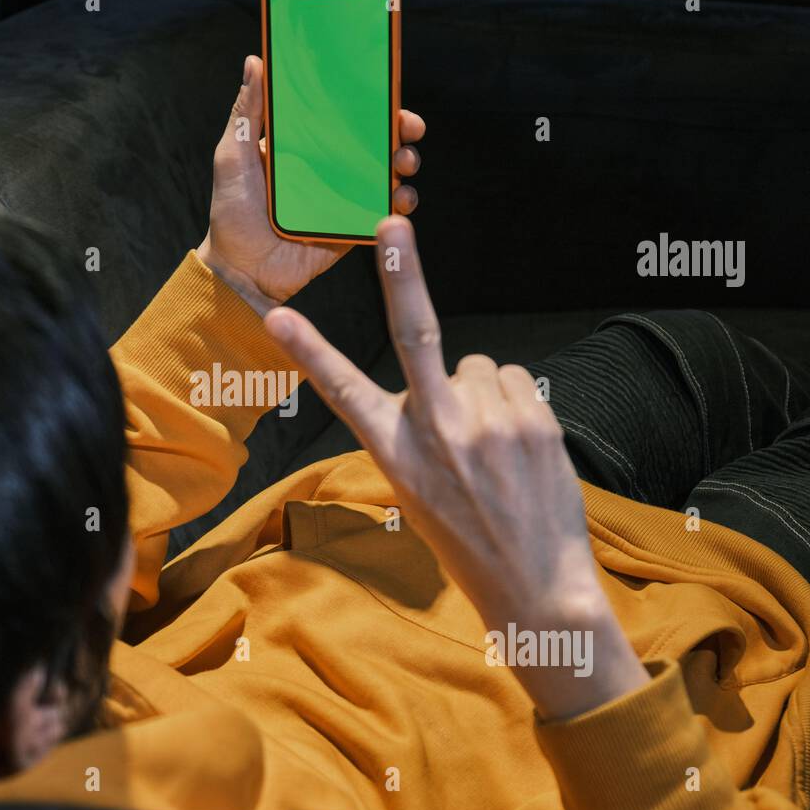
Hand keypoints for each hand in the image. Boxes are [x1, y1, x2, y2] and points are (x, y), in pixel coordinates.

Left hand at [197, 55, 425, 314]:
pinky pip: (383, 211)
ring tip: (403, 163)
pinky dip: (399, 203)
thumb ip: (246, 112)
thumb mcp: (233, 156)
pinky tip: (399, 199)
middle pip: (373, 139)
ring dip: (404, 162)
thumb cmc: (231, 212)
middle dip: (399, 128)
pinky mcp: (352, 227)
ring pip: (385, 172)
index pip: (342, 112)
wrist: (241, 270)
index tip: (386, 86)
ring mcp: (343, 196)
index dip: (368, 98)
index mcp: (303, 143)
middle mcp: (327, 166)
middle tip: (408, 126)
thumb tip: (256, 61)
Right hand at [263, 216, 649, 718]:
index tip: (275, 314)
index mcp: (394, 453)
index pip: (343, 391)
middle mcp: (435, 430)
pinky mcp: (531, 420)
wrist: (534, 586)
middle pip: (415, 333)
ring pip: (481, 366)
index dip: (308, 350)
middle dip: (402, 272)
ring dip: (484, 393)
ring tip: (491, 448)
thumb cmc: (469, 540)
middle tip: (392, 223)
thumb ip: (424, 430)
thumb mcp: (418, 494)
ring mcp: (486, 422)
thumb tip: (457, 374)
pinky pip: (516, 381)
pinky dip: (515, 404)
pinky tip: (517, 450)